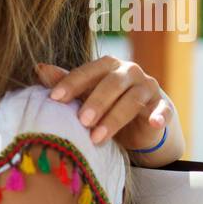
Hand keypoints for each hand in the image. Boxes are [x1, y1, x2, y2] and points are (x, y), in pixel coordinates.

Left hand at [36, 56, 172, 150]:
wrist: (139, 123)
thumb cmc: (105, 105)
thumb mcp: (84, 95)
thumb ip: (65, 83)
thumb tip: (39, 68)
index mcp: (108, 65)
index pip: (89, 70)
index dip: (71, 83)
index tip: (54, 99)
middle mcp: (130, 71)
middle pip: (112, 83)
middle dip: (96, 102)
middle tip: (81, 121)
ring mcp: (148, 88)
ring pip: (133, 100)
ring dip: (115, 118)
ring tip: (97, 138)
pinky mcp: (163, 106)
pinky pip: (162, 110)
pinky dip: (159, 116)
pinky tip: (153, 123)